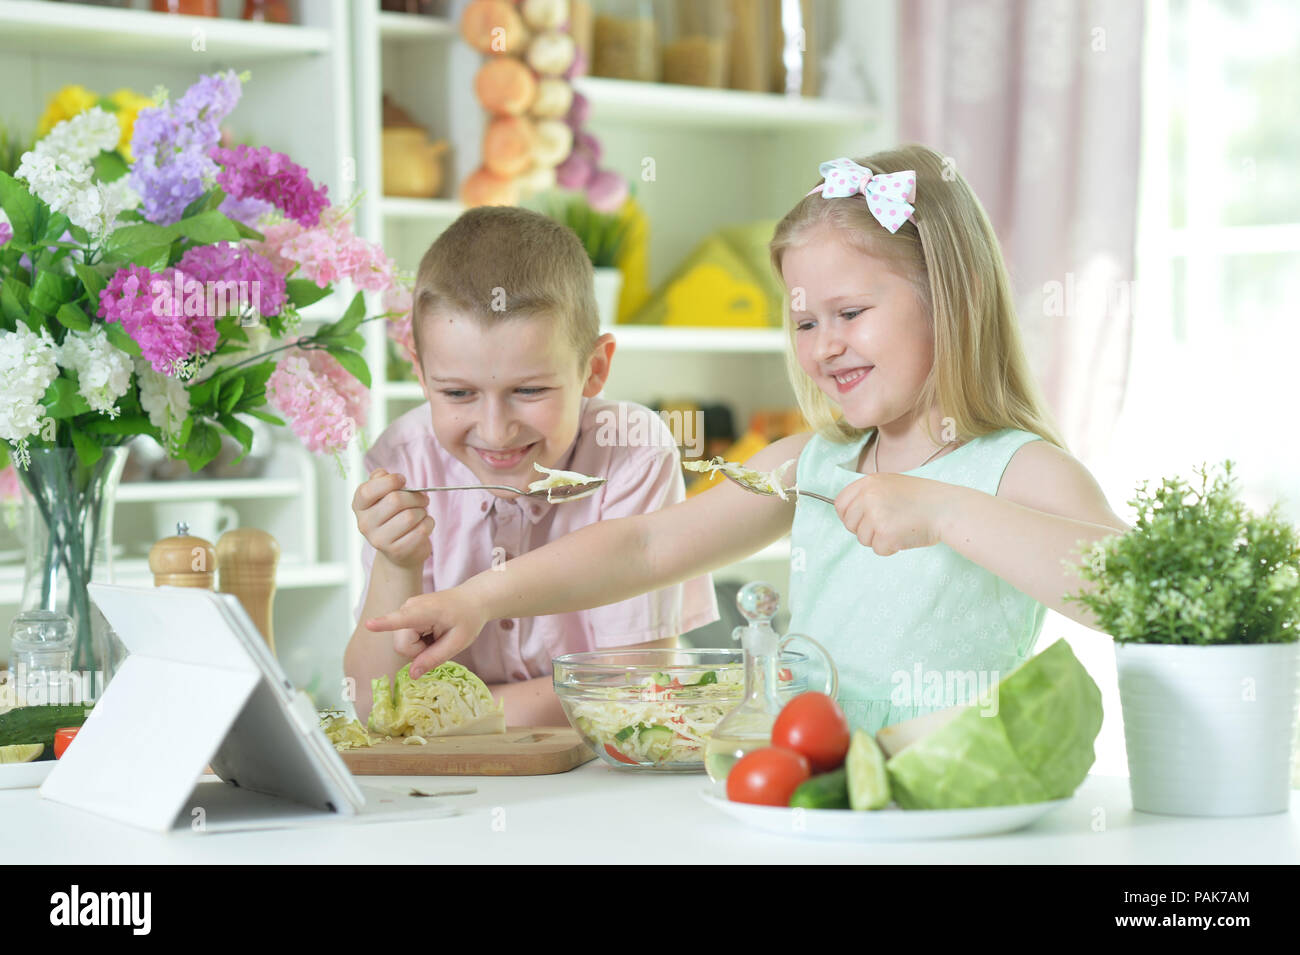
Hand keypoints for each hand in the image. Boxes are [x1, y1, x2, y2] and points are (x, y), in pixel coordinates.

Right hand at [352, 468, 434, 569]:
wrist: (398, 551)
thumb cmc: (393, 517)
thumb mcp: (382, 496)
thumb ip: (380, 480)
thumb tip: (382, 474)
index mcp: (359, 506)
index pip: (367, 491)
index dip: (389, 481)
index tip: (402, 480)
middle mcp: (365, 524)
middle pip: (395, 500)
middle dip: (415, 496)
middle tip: (422, 499)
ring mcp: (379, 540)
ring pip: (410, 516)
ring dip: (422, 511)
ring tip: (421, 513)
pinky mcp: (397, 551)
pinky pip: (421, 530)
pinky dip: (429, 523)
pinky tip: (424, 524)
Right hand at [365, 586, 488, 679]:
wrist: (472, 599)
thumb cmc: (468, 619)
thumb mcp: (458, 642)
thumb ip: (434, 658)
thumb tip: (411, 674)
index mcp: (425, 611)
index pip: (402, 619)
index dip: (384, 624)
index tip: (369, 625)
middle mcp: (409, 608)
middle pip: (402, 646)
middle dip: (419, 651)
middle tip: (439, 641)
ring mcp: (405, 610)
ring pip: (402, 644)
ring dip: (419, 646)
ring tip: (437, 634)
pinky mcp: (405, 614)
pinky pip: (405, 639)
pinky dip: (419, 641)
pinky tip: (431, 632)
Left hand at [833, 473, 952, 555]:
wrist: (946, 508)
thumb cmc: (923, 499)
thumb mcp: (891, 485)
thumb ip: (870, 495)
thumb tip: (848, 513)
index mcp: (869, 483)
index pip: (840, 503)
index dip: (848, 515)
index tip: (859, 521)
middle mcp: (869, 497)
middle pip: (849, 524)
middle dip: (864, 530)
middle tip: (886, 526)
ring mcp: (876, 515)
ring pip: (862, 539)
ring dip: (878, 539)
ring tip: (899, 528)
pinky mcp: (885, 534)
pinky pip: (878, 549)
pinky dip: (890, 548)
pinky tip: (904, 537)